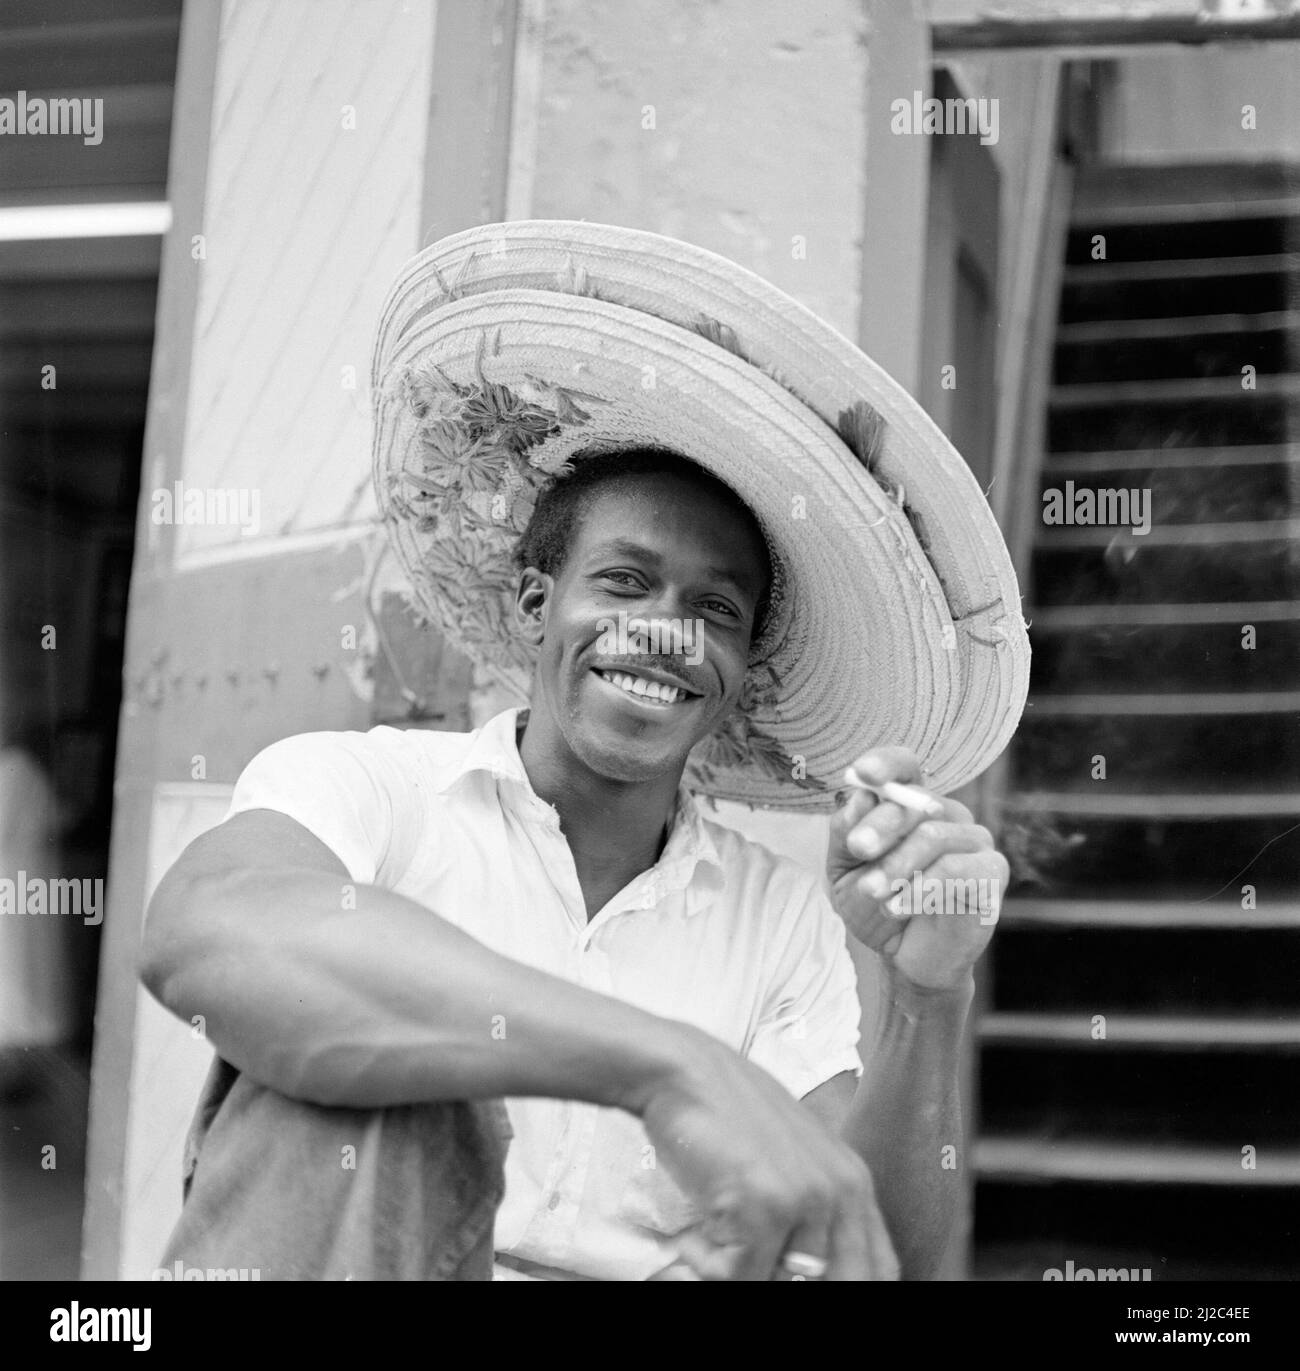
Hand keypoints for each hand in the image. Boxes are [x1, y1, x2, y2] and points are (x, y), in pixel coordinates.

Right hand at [635, 1027, 897, 1280]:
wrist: (683, 1071)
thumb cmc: (724, 1114)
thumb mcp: (791, 1159)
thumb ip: (816, 1213)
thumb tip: (808, 1269)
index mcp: (854, 1182)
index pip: (879, 1269)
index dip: (848, 1285)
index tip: (797, 1277)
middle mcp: (841, 1191)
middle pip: (844, 1281)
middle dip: (783, 1279)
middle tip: (744, 1263)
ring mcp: (806, 1198)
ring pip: (782, 1283)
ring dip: (738, 1271)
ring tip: (712, 1241)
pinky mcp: (765, 1207)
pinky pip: (738, 1275)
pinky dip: (704, 1262)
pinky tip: (692, 1234)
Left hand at [827, 746, 1006, 990]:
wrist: (905, 958)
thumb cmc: (877, 906)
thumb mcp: (845, 871)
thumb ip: (846, 834)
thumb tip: (858, 796)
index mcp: (910, 805)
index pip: (905, 767)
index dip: (886, 763)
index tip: (863, 773)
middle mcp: (946, 814)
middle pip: (916, 802)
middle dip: (880, 825)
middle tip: (857, 848)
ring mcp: (974, 840)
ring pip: (934, 836)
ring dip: (896, 866)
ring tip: (874, 894)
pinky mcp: (992, 872)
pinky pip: (958, 868)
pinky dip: (922, 888)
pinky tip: (900, 906)